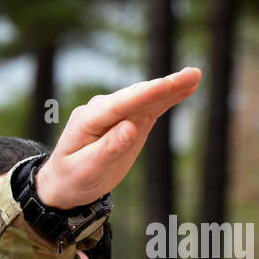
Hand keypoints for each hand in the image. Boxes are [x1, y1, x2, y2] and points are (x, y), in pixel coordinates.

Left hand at [35, 66, 201, 208]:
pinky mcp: (129, 121)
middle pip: (137, 96)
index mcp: (88, 120)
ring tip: (194, 76)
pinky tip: (187, 87)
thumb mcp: (86, 170)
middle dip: (164, 86)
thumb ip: (107, 149)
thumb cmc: (72, 178)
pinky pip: (150, 107)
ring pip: (146, 98)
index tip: (166, 85)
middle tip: (192, 75)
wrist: (64, 183)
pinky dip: (168, 98)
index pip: (120, 104)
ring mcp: (116, 113)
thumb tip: (130, 128)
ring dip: (170, 87)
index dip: (145, 94)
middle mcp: (102, 110)